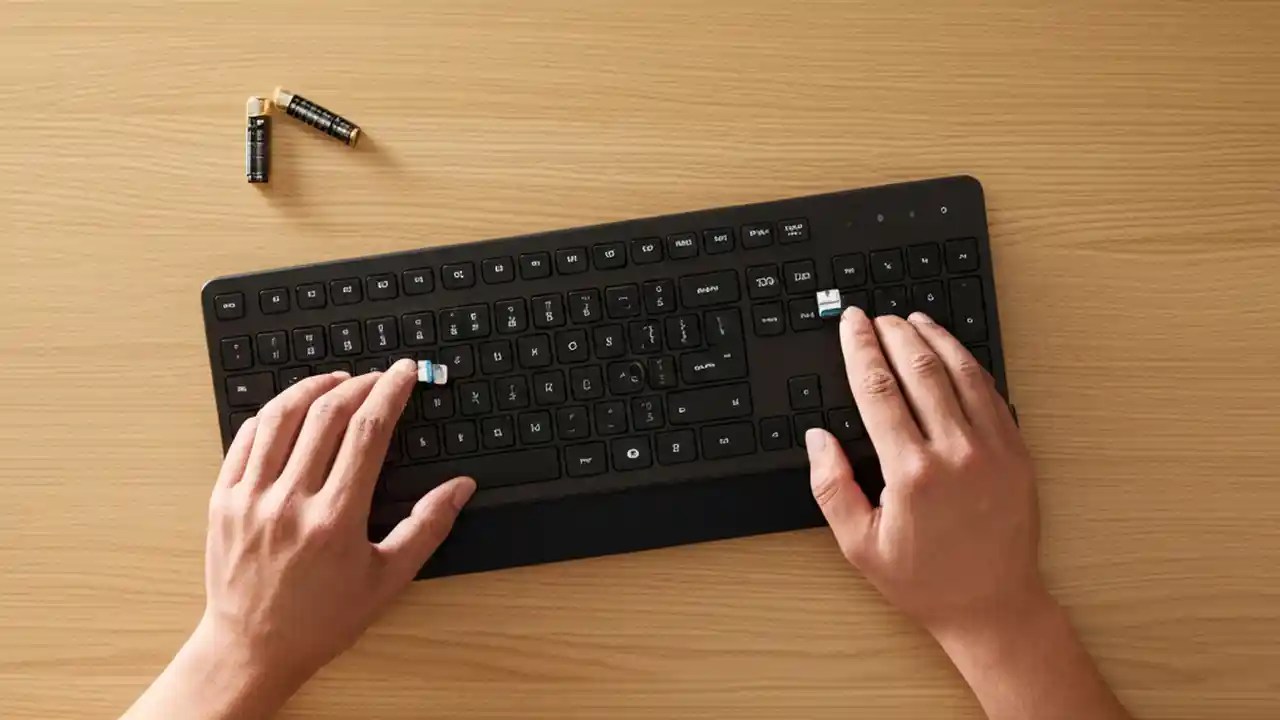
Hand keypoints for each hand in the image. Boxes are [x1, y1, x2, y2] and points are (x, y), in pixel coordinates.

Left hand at [124, 359, 474, 719]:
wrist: (253, 649)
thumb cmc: (323, 619)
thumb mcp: (388, 579)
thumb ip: (427, 527)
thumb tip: (461, 487)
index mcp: (335, 519)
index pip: (368, 431)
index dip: (391, 391)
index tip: (406, 372)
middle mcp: (290, 502)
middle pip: (326, 414)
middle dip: (359, 383)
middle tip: (379, 377)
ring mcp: (250, 499)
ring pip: (281, 416)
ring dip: (313, 387)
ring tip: (337, 380)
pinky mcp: (222, 501)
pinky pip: (244, 439)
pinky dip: (271, 414)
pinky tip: (291, 410)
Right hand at [806, 309, 1129, 719]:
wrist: (993, 606)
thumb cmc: (924, 581)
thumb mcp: (858, 545)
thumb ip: (831, 487)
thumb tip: (818, 438)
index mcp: (911, 473)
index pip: (878, 391)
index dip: (861, 350)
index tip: (852, 325)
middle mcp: (956, 453)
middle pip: (920, 371)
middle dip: (894, 335)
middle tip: (876, 316)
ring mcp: (993, 449)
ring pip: (961, 373)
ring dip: (934, 339)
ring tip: (913, 320)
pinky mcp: (1018, 453)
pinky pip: (992, 393)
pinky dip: (969, 364)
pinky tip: (953, 352)